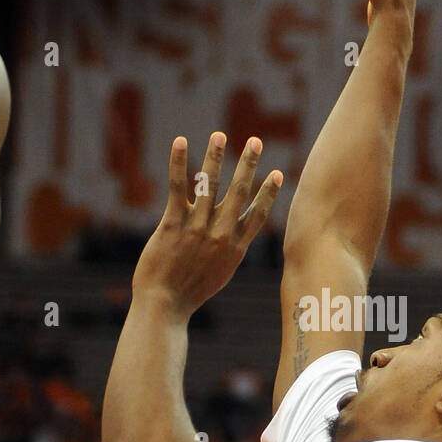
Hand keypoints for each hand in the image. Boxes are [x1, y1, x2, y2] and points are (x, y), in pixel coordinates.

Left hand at [132, 134, 282, 318]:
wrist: (165, 306)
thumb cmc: (190, 291)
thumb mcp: (219, 272)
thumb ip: (228, 250)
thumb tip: (236, 236)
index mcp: (235, 247)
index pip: (257, 215)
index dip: (268, 193)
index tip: (277, 174)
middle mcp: (220, 234)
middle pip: (239, 193)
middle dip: (248, 164)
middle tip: (256, 141)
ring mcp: (197, 228)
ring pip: (210, 185)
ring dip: (216, 157)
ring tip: (220, 135)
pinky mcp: (172, 224)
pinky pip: (178, 188)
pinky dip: (180, 163)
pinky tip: (181, 142)